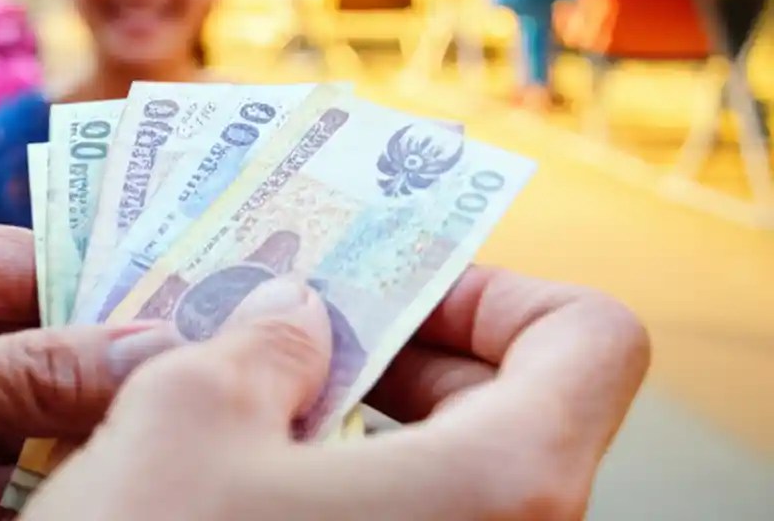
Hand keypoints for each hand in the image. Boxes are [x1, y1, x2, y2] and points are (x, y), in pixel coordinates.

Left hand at [0, 212, 180, 520]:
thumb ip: (17, 373)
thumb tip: (150, 347)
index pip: (38, 265)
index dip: (120, 290)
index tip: (209, 310)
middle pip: (54, 352)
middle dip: (119, 377)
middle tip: (213, 389)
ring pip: (45, 432)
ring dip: (98, 447)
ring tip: (176, 448)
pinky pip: (15, 496)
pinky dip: (57, 501)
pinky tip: (109, 494)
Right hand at [25, 267, 650, 520]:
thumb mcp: (189, 411)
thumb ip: (263, 337)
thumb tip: (294, 315)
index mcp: (499, 484)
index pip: (588, 340)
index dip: (494, 290)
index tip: (386, 290)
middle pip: (520, 408)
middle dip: (407, 350)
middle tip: (302, 328)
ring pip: (453, 479)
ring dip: (365, 420)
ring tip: (259, 400)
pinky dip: (349, 487)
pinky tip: (252, 480)